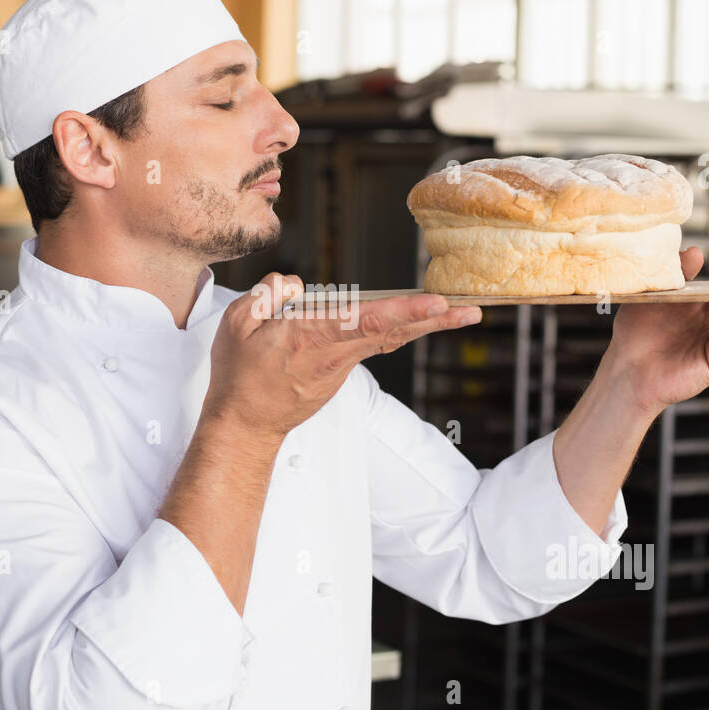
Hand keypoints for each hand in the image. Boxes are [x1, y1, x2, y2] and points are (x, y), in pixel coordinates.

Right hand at [203, 272, 481, 436]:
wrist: (245, 425)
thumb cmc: (239, 375)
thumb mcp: (236, 326)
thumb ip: (267, 296)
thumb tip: (295, 284)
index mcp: (310, 337)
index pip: (365, 319)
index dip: (403, 310)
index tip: (436, 302)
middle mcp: (334, 353)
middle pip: (392, 330)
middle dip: (433, 320)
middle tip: (472, 309)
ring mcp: (342, 366)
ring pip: (388, 338)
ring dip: (424, 325)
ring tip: (460, 312)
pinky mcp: (342, 372)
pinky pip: (374, 344)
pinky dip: (399, 331)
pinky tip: (419, 321)